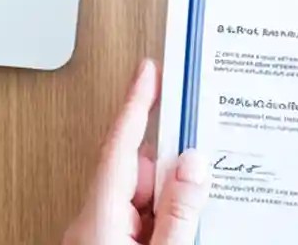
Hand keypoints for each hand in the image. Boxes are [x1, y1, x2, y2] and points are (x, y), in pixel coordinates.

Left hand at [63, 59, 210, 244]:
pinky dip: (164, 220)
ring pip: (141, 197)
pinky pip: (139, 221)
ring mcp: (98, 238)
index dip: (136, 103)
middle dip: (172, 166)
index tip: (147, 70)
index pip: (119, 147)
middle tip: (205, 156)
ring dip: (171, 201)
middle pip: (136, 172)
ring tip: (201, 214)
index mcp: (99, 220)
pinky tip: (185, 230)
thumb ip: (178, 214)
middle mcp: (92, 225)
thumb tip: (191, 166)